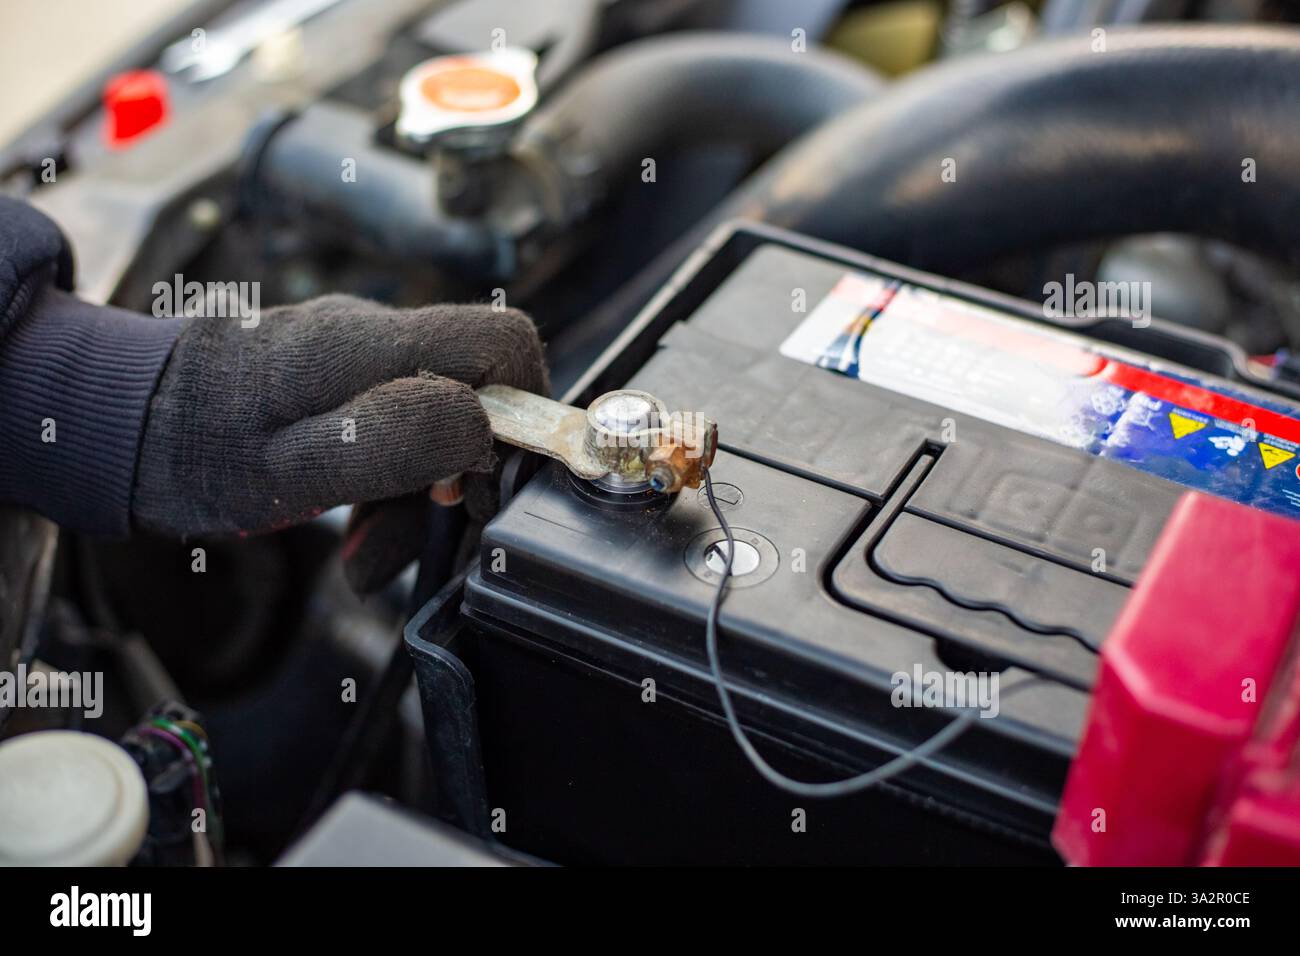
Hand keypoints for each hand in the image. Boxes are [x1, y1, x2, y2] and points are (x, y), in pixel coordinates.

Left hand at [133, 294, 546, 588]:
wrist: (116, 421)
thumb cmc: (188, 450)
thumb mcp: (291, 467)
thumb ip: (391, 441)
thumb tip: (480, 424)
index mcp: (369, 349)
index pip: (504, 347)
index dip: (523, 418)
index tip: (483, 488)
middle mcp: (372, 337)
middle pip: (478, 394)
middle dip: (462, 476)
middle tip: (415, 532)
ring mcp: (357, 356)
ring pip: (439, 419)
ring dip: (418, 495)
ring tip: (365, 547)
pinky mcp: (340, 379)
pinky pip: (396, 425)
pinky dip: (390, 483)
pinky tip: (351, 521)